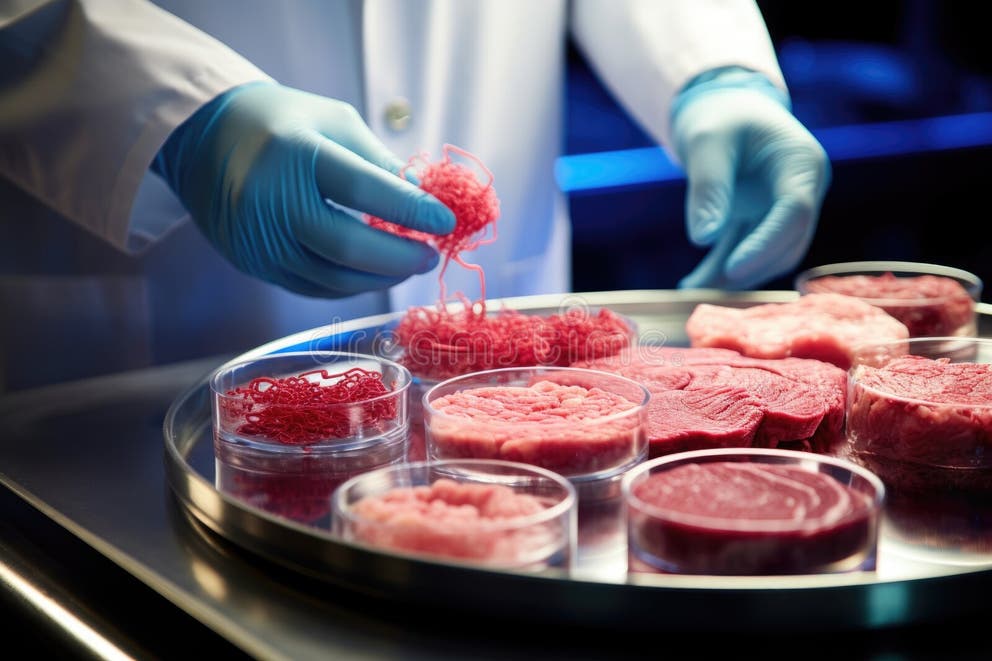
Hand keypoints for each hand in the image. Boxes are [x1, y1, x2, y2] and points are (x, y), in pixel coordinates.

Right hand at [153, 82, 454, 296]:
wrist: (200, 136)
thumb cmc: (280, 121)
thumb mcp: (335, 121)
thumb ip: (380, 162)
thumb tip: (426, 200)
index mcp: (295, 154)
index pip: (366, 191)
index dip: (412, 210)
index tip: (445, 220)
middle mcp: (271, 201)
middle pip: (349, 247)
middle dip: (400, 257)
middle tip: (431, 255)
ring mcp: (259, 239)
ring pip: (333, 278)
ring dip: (379, 278)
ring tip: (407, 264)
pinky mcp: (252, 263)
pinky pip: (312, 286)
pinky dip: (350, 284)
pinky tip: (372, 272)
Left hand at [671, 70, 830, 289]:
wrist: (721, 104)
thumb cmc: (717, 116)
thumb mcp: (706, 143)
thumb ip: (708, 187)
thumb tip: (703, 238)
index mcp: (801, 164)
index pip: (794, 213)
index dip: (765, 244)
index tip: (732, 270)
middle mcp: (801, 190)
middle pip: (787, 242)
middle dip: (749, 269)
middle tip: (706, 291)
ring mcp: (784, 208)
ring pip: (767, 254)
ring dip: (733, 276)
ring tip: (691, 290)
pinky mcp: (762, 219)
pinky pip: (745, 249)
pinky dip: (721, 268)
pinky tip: (692, 284)